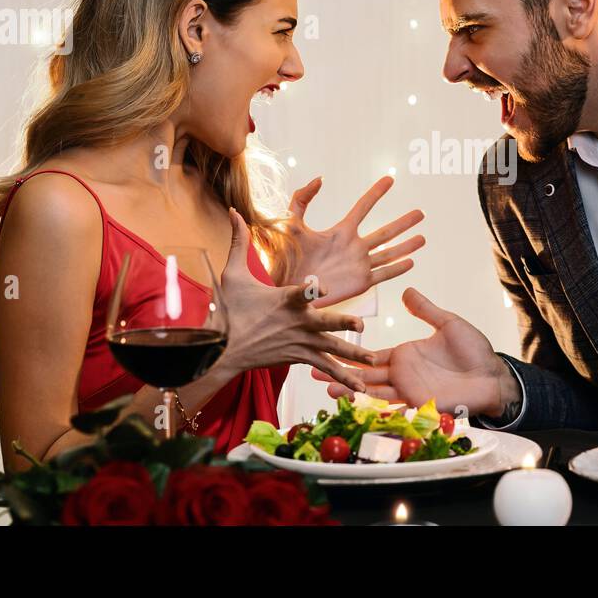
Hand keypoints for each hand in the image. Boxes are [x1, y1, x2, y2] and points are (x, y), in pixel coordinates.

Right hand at [219, 207, 376, 392]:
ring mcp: (301, 342)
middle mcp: (297, 322)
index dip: (309, 290)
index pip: (298, 293)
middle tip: (359, 325)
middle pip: (323, 323)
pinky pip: (326, 368)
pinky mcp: (301, 357)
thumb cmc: (229, 309)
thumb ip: (240, 241)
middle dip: (341, 323)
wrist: (223, 348)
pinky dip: (343, 377)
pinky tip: (361, 387)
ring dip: (353, 354)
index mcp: (284, 300)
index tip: (320, 287)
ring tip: (374, 361)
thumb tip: (233, 210)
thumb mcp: (233, 274)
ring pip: (332, 349)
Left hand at [275, 175, 424, 308]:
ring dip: (406, 246)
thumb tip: (320, 178)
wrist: (284, 287)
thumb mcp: (290, 223)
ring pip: (389, 253)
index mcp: (340, 232)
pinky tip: (411, 262)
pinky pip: (383, 275)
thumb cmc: (284, 257)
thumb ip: (301, 199)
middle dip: (403, 223)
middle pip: (385, 232)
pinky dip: (397, 269)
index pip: (363, 208)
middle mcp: (354, 247)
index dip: (376, 193)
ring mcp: (359, 266)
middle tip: (420, 213)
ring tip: (422, 238)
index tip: (389, 179)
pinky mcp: (359, 284)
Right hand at [308, 288, 519, 418]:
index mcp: (404, 355)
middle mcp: (401, 374)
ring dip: (349, 389)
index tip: (324, 345)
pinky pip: (392, 404)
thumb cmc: (474, 350)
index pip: (369, 354)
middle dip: (338, 372)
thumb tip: (407, 290)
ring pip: (372, 390)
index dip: (347, 351)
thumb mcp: (447, 324)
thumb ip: (426, 310)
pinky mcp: (419, 403)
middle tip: (311, 368)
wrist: (492, 376)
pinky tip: (357, 404)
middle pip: (363, 373)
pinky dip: (374, 405)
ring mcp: (408, 390)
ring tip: (326, 389)